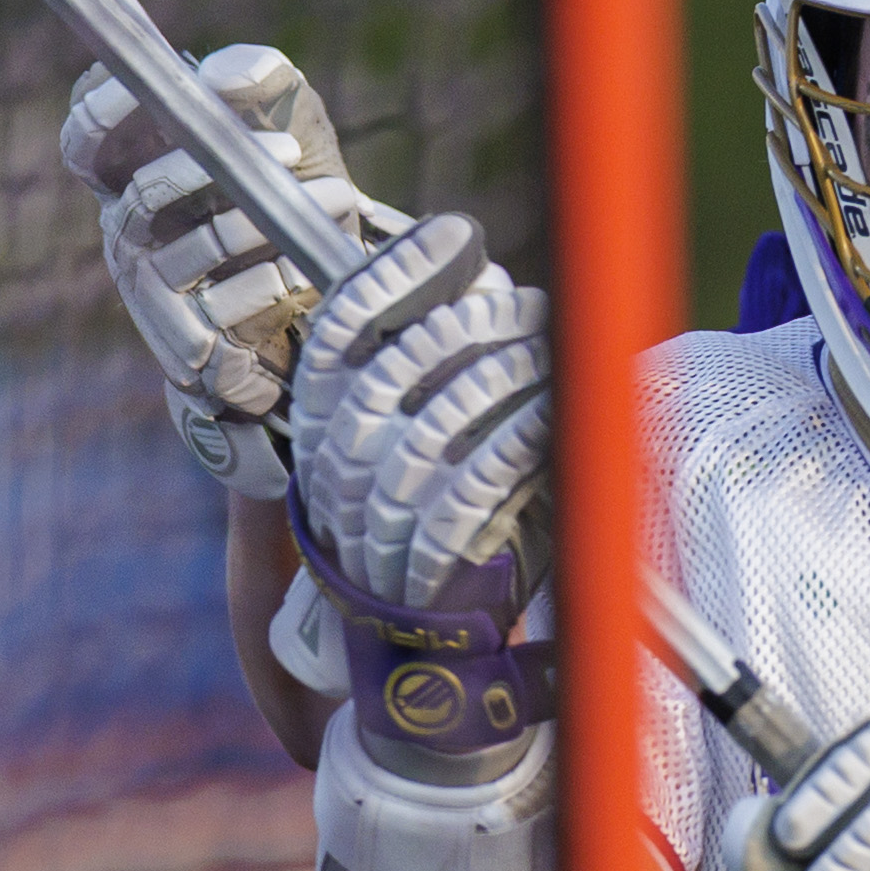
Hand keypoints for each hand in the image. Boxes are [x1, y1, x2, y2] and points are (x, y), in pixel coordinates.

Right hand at [61, 44, 380, 497]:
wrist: (314, 300)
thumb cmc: (288, 196)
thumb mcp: (286, 125)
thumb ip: (261, 84)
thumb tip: (236, 73)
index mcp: (134, 177)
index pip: (87, 144)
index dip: (103, 113)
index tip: (149, 86)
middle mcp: (131, 235)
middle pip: (144, 194)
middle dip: (213, 165)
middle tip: (290, 147)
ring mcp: (156, 292)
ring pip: (199, 249)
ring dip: (269, 221)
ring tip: (339, 199)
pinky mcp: (193, 347)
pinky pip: (228, 308)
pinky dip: (275, 281)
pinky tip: (307, 270)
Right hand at [289, 213, 547, 612]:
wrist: (412, 636)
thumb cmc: (421, 512)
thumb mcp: (404, 431)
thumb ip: (430, 362)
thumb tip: (486, 280)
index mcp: (321, 419)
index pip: (342, 330)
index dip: (400, 274)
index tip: (457, 234)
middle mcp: (337, 462)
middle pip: (398, 369)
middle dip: (473, 324)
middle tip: (531, 304)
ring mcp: (377, 512)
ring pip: (438, 423)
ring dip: (503, 378)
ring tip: (548, 353)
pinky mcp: (427, 558)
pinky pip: (473, 488)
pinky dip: (515, 443)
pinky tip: (548, 414)